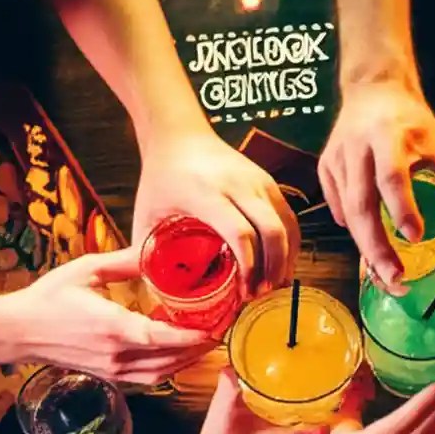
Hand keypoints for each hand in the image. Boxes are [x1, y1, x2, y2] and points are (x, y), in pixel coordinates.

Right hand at [0, 249, 213, 383]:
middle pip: (171, 359)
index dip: (192, 336)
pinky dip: (172, 368)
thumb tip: (158, 247)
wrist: (17, 331)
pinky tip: (183, 353)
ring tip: (211, 339)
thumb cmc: (49, 297)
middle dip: (201, 346)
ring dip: (190, 359)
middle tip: (224, 327)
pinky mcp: (110, 377)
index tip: (217, 325)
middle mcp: (116, 354)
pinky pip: (150, 379)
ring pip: (164, 373)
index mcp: (112, 327)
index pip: (161, 338)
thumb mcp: (87, 270)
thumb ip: (126, 261)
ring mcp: (114, 370)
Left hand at [135, 126, 299, 294]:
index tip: (243, 293)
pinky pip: (290, 219)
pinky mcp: (270, 182)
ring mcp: (259, 181)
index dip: (248, 267)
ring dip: (285, 259)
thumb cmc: (160, 178)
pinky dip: (289, 245)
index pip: (239, 232)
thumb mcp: (146, 216)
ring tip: (272, 285)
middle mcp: (239, 184)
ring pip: (287, 226)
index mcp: (206, 192)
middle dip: (272, 268)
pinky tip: (280, 265)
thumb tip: (152, 298)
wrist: (178, 134)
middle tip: (260, 294)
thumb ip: (145, 255)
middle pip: (272, 231)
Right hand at [319, 82, 434, 292]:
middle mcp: (356, 147)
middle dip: (377, 246)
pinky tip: (369, 250)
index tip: (416, 237)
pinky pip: (339, 208)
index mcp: (388, 135)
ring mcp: (335, 158)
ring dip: (366, 248)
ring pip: (348, 212)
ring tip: (386, 276)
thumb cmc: (413, 123)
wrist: (373, 89)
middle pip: (362, 204)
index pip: (391, 175)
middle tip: (397, 278)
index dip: (402, 207)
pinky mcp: (325, 167)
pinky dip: (354, 232)